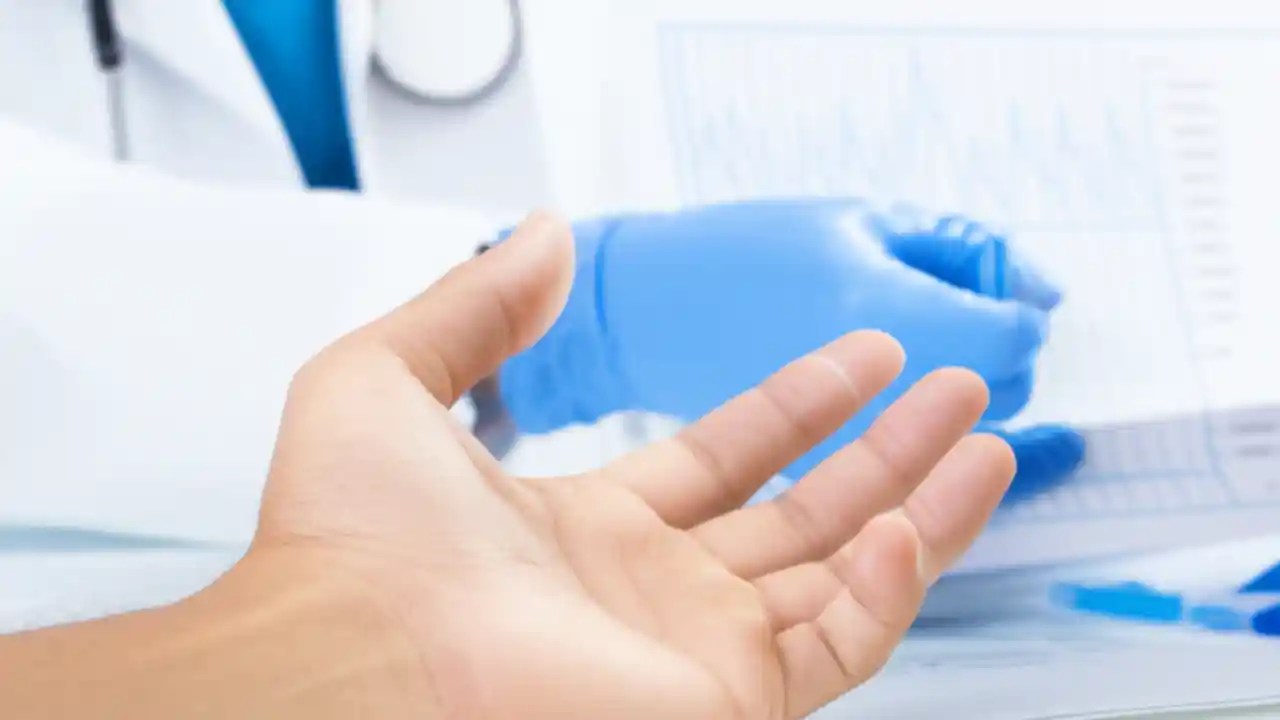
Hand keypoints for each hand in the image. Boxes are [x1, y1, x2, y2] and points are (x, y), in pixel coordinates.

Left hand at [247, 213, 1011, 716]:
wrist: (351, 662)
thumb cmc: (344, 544)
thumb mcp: (388, 382)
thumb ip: (476, 307)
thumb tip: (549, 237)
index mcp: (586, 533)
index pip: (721, 462)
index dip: (796, 407)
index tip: (861, 357)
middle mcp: (650, 598)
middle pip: (799, 519)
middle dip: (883, 452)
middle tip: (955, 389)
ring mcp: (694, 656)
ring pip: (842, 582)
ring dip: (921, 511)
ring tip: (985, 440)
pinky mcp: (726, 707)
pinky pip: (837, 650)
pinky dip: (885, 592)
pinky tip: (905, 523)